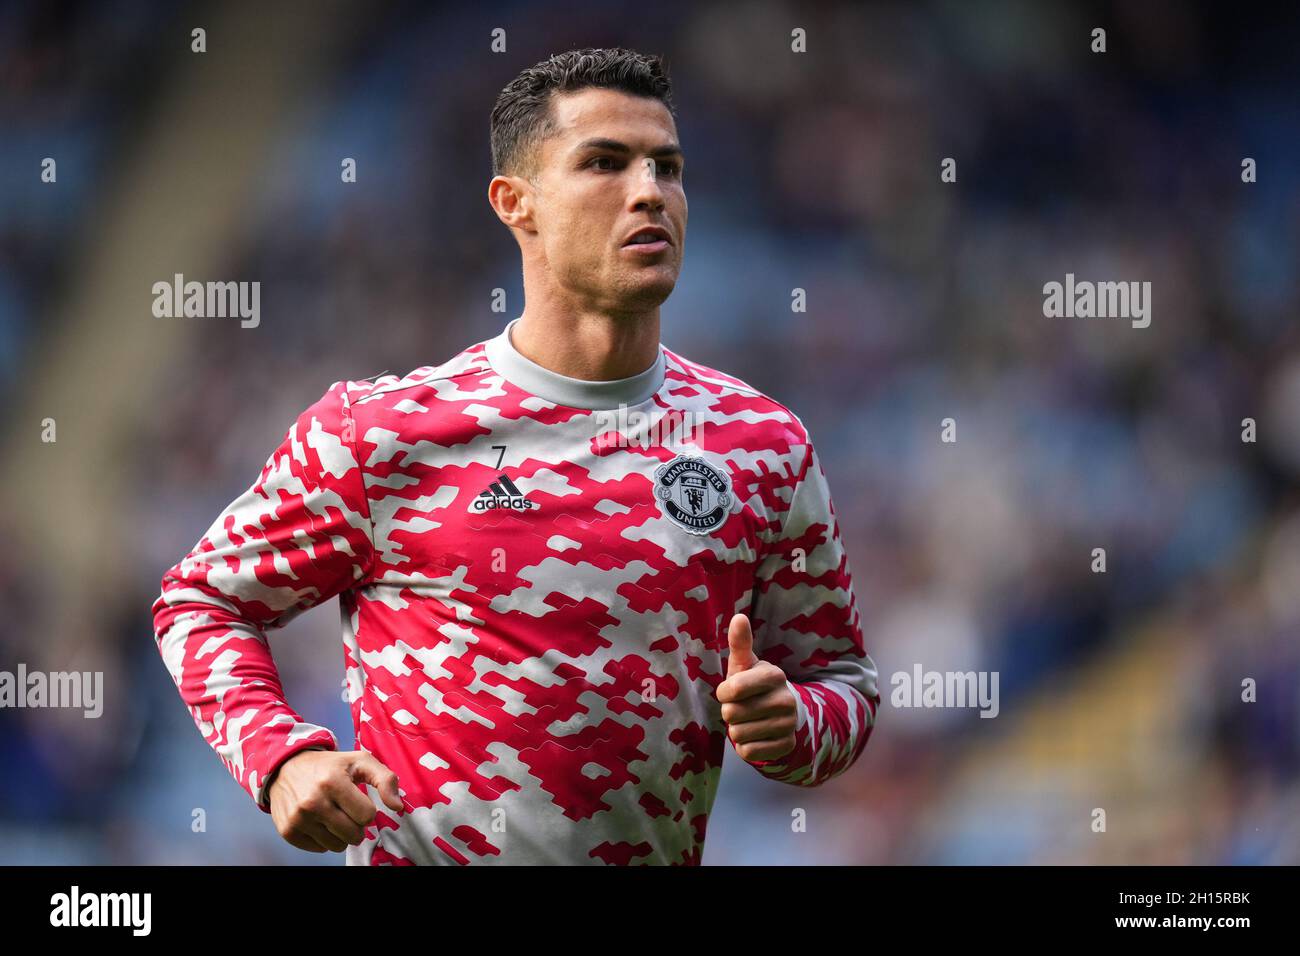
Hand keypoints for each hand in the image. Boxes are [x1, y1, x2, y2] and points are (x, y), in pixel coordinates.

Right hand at [267, 749, 402, 852]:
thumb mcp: (360, 761)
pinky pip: (320, 848)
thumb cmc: (330, 766)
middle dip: (356, 824)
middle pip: (353, 834)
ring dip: (341, 833)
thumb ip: (385, 780)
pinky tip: (319, 821)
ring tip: (334, 815)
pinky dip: (324, 838)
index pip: (367, 816)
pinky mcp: (288, 831)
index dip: (367, 809)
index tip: (358, 800)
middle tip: (347, 810)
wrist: (287, 767)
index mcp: (332, 782)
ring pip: (337, 845)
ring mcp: (298, 818)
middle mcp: (313, 802)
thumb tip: (398, 807)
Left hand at [715, 613, 797, 762]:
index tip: (731, 691)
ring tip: (749, 721)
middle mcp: (786, 700)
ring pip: (738, 735)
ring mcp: (788, 725)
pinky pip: (749, 752)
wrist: (782, 713)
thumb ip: (740, 643)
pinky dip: (745, 747)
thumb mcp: (745, 664)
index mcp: (775, 675)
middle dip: (730, 712)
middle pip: (732, 714)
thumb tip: (738, 617)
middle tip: (742, 707)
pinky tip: (755, 736)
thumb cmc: (754, 685)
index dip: (724, 692)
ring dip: (737, 730)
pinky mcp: (785, 746)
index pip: (732, 690)